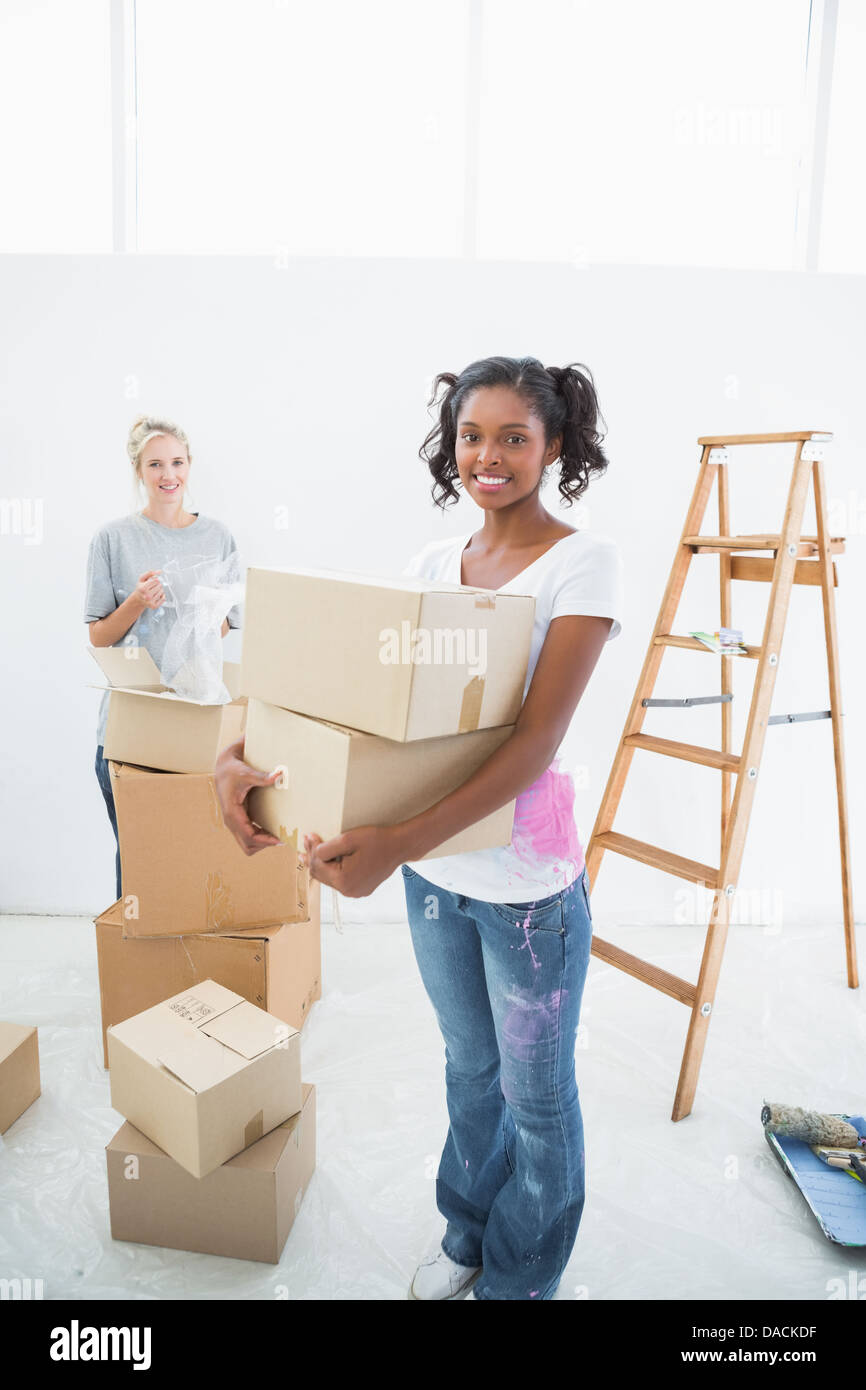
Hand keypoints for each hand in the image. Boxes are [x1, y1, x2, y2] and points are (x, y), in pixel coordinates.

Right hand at [136, 569, 164, 610]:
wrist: (138, 599)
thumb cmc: (141, 587)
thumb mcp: (142, 578)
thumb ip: (150, 573)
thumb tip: (160, 571)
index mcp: (142, 588)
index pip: (156, 580)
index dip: (155, 579)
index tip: (151, 582)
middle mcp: (146, 596)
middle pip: (160, 586)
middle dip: (157, 585)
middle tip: (152, 587)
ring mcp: (150, 602)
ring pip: (162, 591)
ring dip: (160, 590)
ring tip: (154, 591)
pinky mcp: (154, 606)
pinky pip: (163, 598)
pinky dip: (162, 596)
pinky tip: (157, 596)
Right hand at [214, 737, 285, 855]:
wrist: (223, 769)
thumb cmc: (233, 770)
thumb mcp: (247, 773)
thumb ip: (262, 777)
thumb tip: (279, 774)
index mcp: (232, 813)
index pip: (249, 836)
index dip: (265, 841)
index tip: (280, 839)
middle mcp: (230, 821)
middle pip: (247, 846)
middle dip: (264, 845)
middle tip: (281, 839)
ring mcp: (232, 823)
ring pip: (246, 844)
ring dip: (261, 844)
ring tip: (277, 837)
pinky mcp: (236, 821)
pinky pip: (247, 837)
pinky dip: (258, 839)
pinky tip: (270, 832)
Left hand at [304, 824, 407, 897]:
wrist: (399, 846)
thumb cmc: (376, 840)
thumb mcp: (347, 839)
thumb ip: (325, 848)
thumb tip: (311, 849)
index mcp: (343, 880)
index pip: (317, 865)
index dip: (310, 850)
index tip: (307, 835)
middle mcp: (348, 891)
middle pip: (320, 875)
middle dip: (312, 857)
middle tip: (307, 841)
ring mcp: (355, 892)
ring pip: (329, 878)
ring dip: (322, 864)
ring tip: (315, 849)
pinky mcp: (361, 889)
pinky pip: (341, 880)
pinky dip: (334, 869)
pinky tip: (332, 858)